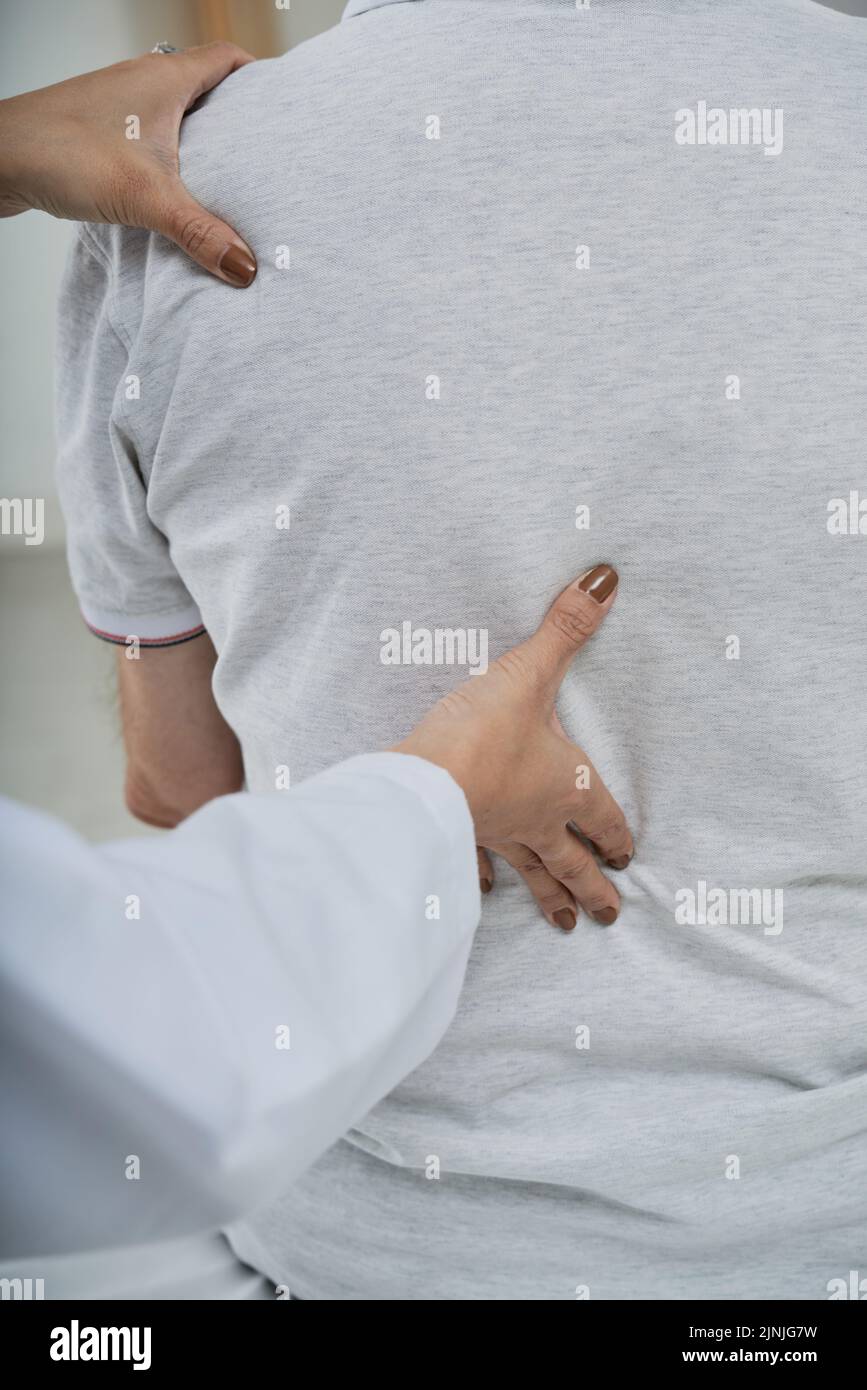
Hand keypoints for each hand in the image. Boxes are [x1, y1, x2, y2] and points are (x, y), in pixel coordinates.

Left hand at [0, 44, 256, 285]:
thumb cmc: (63, 151)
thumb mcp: (146, 197)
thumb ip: (201, 232)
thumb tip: (245, 266)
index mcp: (165, 78)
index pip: (226, 59)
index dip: (257, 76)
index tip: (281, 102)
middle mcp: (142, 82)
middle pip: (204, 87)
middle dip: (236, 116)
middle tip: (263, 152)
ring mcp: (118, 105)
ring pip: (174, 115)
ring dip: (200, 141)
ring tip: (227, 179)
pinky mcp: (98, 131)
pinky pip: (146, 137)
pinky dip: (167, 158)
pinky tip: (172, 193)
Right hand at [394, 565, 632, 930]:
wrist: (422, 779)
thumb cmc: (483, 732)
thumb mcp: (529, 671)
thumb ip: (567, 626)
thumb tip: (607, 578)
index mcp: (566, 787)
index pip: (602, 817)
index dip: (616, 835)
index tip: (627, 858)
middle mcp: (536, 819)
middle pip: (572, 862)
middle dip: (594, 887)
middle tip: (611, 915)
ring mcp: (496, 834)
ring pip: (532, 873)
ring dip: (551, 898)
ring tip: (569, 927)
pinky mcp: (455, 836)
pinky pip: (474, 863)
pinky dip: (480, 876)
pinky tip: (483, 888)